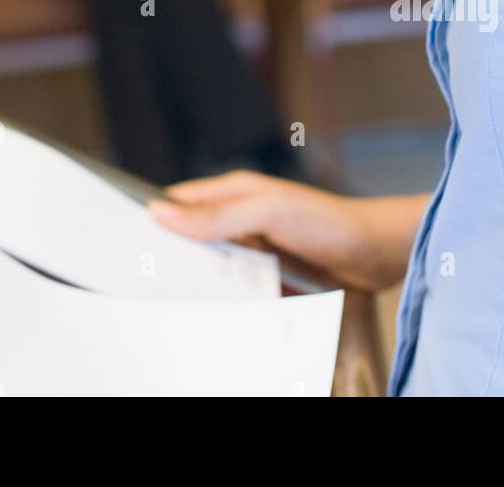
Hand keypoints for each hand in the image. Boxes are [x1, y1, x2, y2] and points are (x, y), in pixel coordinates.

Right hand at [147, 170, 428, 292]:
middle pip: (193, 239)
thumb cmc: (327, 220)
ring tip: (181, 301)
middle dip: (174, 257)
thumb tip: (162, 211)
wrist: (376, 254)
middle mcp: (241, 218)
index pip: (179, 201)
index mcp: (234, 191)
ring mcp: (255, 249)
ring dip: (202, 283)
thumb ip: (216, 214)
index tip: (127, 240)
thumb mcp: (266, 210)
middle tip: (150, 280)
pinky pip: (238, 289)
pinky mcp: (270, 276)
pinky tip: (220, 313)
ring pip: (213, 268)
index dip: (154, 217)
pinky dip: (228, 300)